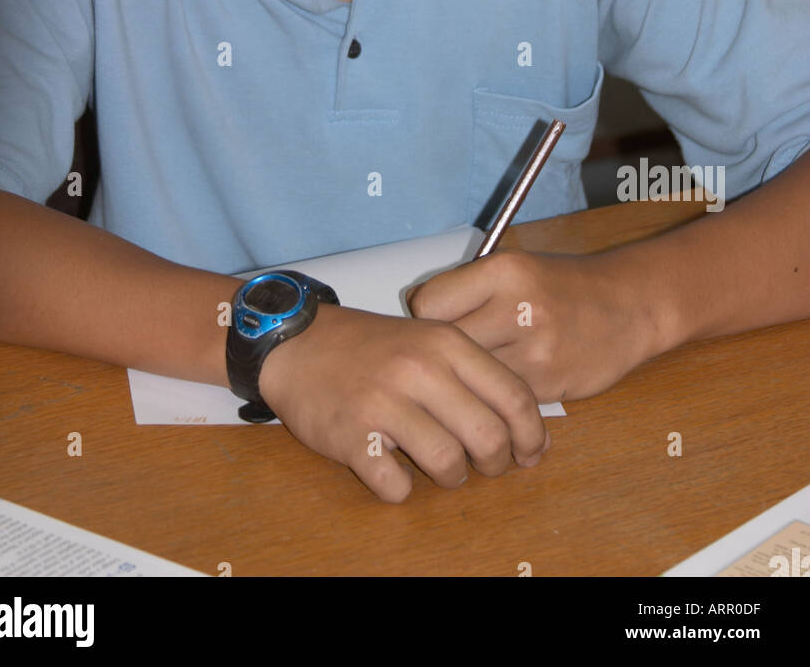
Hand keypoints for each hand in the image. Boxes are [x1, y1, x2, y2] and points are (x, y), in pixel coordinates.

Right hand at [258, 303, 550, 502]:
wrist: (298, 343)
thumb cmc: (372, 348)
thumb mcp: (430, 341)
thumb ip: (476, 377)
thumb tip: (526, 431)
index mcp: (446, 344)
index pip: (514, 396)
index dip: (531, 435)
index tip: (531, 453)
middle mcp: (420, 370)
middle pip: (488, 436)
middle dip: (496, 464)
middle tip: (486, 466)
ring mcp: (383, 402)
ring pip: (448, 464)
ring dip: (451, 478)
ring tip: (440, 467)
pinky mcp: (351, 435)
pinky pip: (395, 486)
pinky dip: (400, 488)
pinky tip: (395, 469)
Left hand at [406, 248, 659, 403]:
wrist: (629, 305)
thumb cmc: (563, 286)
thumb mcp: (516, 267)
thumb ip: (468, 289)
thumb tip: (415, 322)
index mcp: (503, 270)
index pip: (427, 302)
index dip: (426, 317)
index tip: (439, 321)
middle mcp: (518, 307)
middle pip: (445, 345)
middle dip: (444, 354)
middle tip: (455, 353)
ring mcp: (535, 349)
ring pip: (471, 378)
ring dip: (470, 379)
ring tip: (482, 368)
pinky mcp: (549, 384)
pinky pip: (500, 398)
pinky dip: (497, 395)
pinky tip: (509, 381)